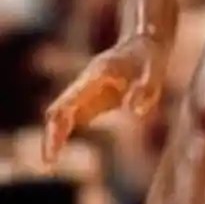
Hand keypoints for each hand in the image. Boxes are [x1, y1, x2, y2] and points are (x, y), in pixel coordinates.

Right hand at [42, 33, 169, 166]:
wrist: (145, 40)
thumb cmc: (151, 54)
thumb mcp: (156, 68)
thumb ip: (147, 89)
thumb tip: (134, 112)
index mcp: (95, 76)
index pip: (68, 104)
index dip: (58, 128)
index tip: (54, 149)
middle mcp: (85, 84)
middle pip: (58, 110)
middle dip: (51, 135)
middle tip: (49, 163)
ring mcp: (87, 90)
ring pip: (62, 114)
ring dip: (55, 136)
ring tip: (50, 162)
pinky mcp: (95, 98)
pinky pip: (74, 116)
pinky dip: (64, 133)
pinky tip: (59, 152)